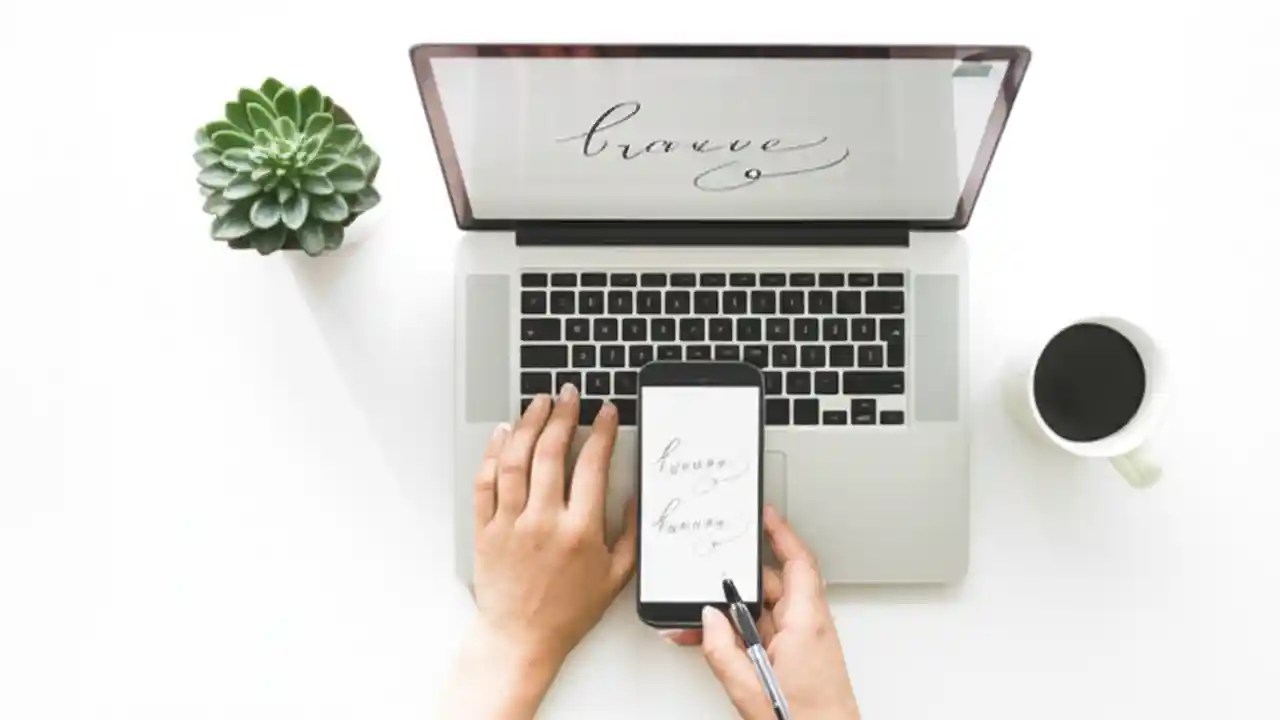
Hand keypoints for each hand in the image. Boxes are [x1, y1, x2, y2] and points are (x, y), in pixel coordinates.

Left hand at [443, 385, 637, 719]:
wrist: (520, 639)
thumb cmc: (568, 612)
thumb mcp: (615, 578)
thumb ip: (630, 535)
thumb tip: (634, 497)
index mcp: (580, 531)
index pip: (593, 466)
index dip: (602, 432)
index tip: (606, 414)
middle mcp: (543, 522)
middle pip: (552, 452)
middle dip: (563, 415)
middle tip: (569, 396)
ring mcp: (510, 524)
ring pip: (516, 459)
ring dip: (529, 424)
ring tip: (539, 403)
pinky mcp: (485, 530)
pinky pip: (486, 482)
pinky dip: (493, 453)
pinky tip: (504, 434)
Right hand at [666, 506, 859, 719]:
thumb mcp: (750, 690)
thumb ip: (723, 651)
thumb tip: (708, 618)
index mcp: (807, 625)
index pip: (798, 562)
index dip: (781, 533)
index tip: (764, 515)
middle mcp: (811, 628)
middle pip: (773, 585)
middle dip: (737, 583)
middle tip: (707, 581)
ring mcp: (807, 642)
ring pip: (765, 611)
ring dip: (734, 614)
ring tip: (698, 625)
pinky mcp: (800, 656)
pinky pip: (767, 631)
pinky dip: (742, 633)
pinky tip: (717, 643)